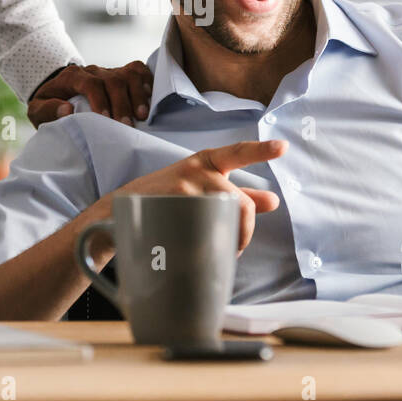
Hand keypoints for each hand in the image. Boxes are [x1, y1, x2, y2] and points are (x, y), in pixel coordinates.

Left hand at [27, 61, 153, 127]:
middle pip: (113, 80)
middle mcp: (92, 70)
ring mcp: (109, 70)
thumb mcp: (37, 110)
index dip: (99, 100)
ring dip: (138, 94)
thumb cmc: (50, 104)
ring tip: (142, 115)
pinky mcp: (121, 73)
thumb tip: (67, 109)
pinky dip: (146, 82)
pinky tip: (150, 99)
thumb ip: (48, 110)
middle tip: (127, 125)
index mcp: (71, 77)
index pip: (90, 83)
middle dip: (122, 103)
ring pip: (128, 74)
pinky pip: (138, 70)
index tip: (105, 119)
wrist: (58, 92)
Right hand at [110, 139, 286, 253]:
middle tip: (239, 247)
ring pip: (224, 219)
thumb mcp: (203, 186)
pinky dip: (209, 248)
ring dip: (229, 241)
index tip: (283, 146)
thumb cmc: (167, 196)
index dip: (261, 149)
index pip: (238, 152)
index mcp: (207, 161)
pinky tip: (202, 253)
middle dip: (246, 230)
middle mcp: (197, 170)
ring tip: (222, 252)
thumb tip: (273, 200)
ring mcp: (183, 189)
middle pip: (241, 202)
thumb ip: (239, 193)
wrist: (118, 211)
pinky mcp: (171, 209)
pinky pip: (204, 233)